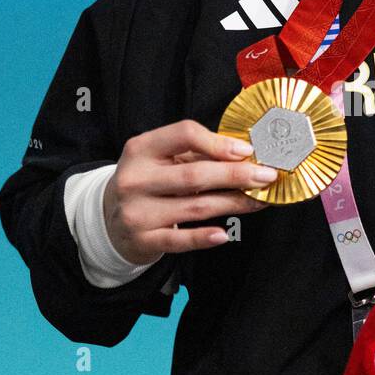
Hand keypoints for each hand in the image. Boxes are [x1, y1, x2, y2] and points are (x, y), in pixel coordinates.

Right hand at [102, 119, 277, 263]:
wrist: (108, 219)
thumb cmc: (146, 183)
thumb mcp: (159, 159)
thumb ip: (195, 153)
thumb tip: (243, 154)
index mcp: (141, 149)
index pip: (184, 134)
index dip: (219, 143)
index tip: (247, 152)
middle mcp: (136, 179)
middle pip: (195, 175)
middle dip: (237, 175)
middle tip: (266, 176)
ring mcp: (137, 211)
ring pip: (196, 207)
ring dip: (234, 203)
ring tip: (258, 200)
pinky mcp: (143, 240)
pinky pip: (180, 240)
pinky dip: (204, 237)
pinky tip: (225, 234)